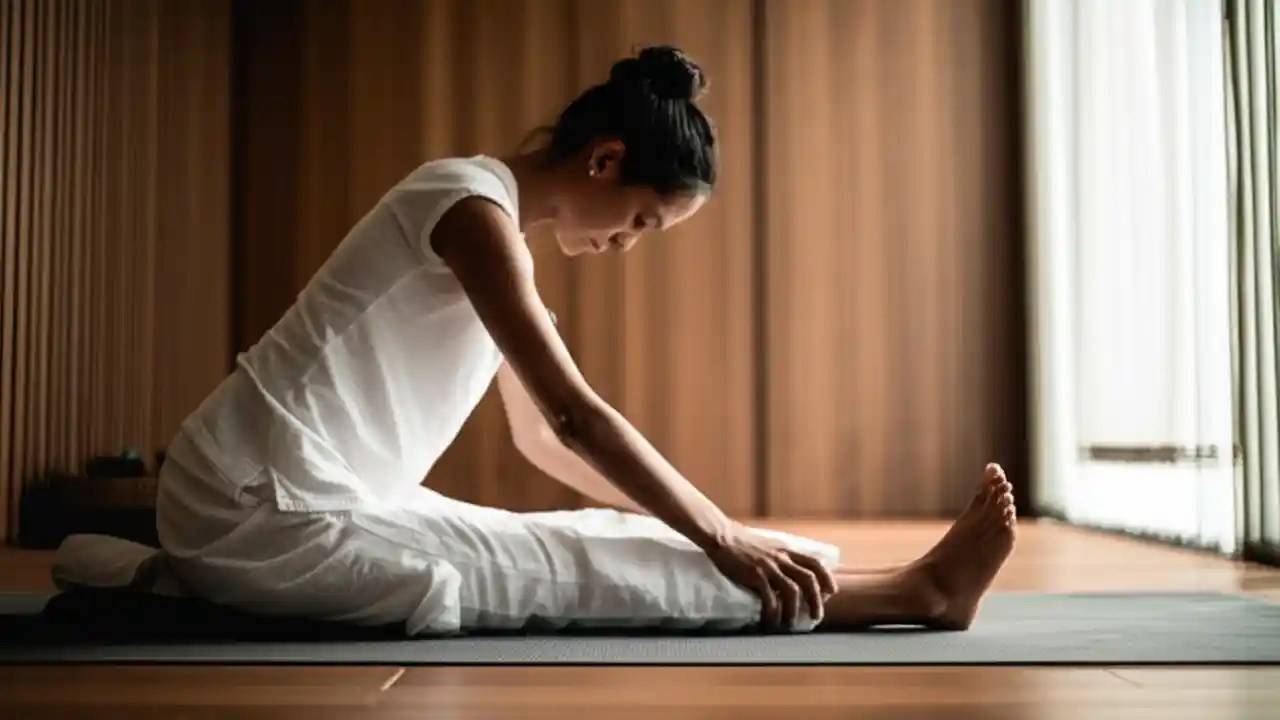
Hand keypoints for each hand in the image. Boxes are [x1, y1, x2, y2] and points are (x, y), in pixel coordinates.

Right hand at [702, 523, 838, 630]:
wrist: (721, 536)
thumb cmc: (742, 543)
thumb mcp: (769, 545)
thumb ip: (781, 557)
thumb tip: (791, 572)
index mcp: (786, 550)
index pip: (815, 563)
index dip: (827, 578)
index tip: (831, 592)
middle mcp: (781, 557)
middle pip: (808, 580)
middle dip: (816, 601)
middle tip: (816, 617)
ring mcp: (769, 566)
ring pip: (792, 591)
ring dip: (794, 611)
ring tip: (791, 625)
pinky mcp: (755, 574)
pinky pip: (769, 598)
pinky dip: (772, 612)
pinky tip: (770, 620)